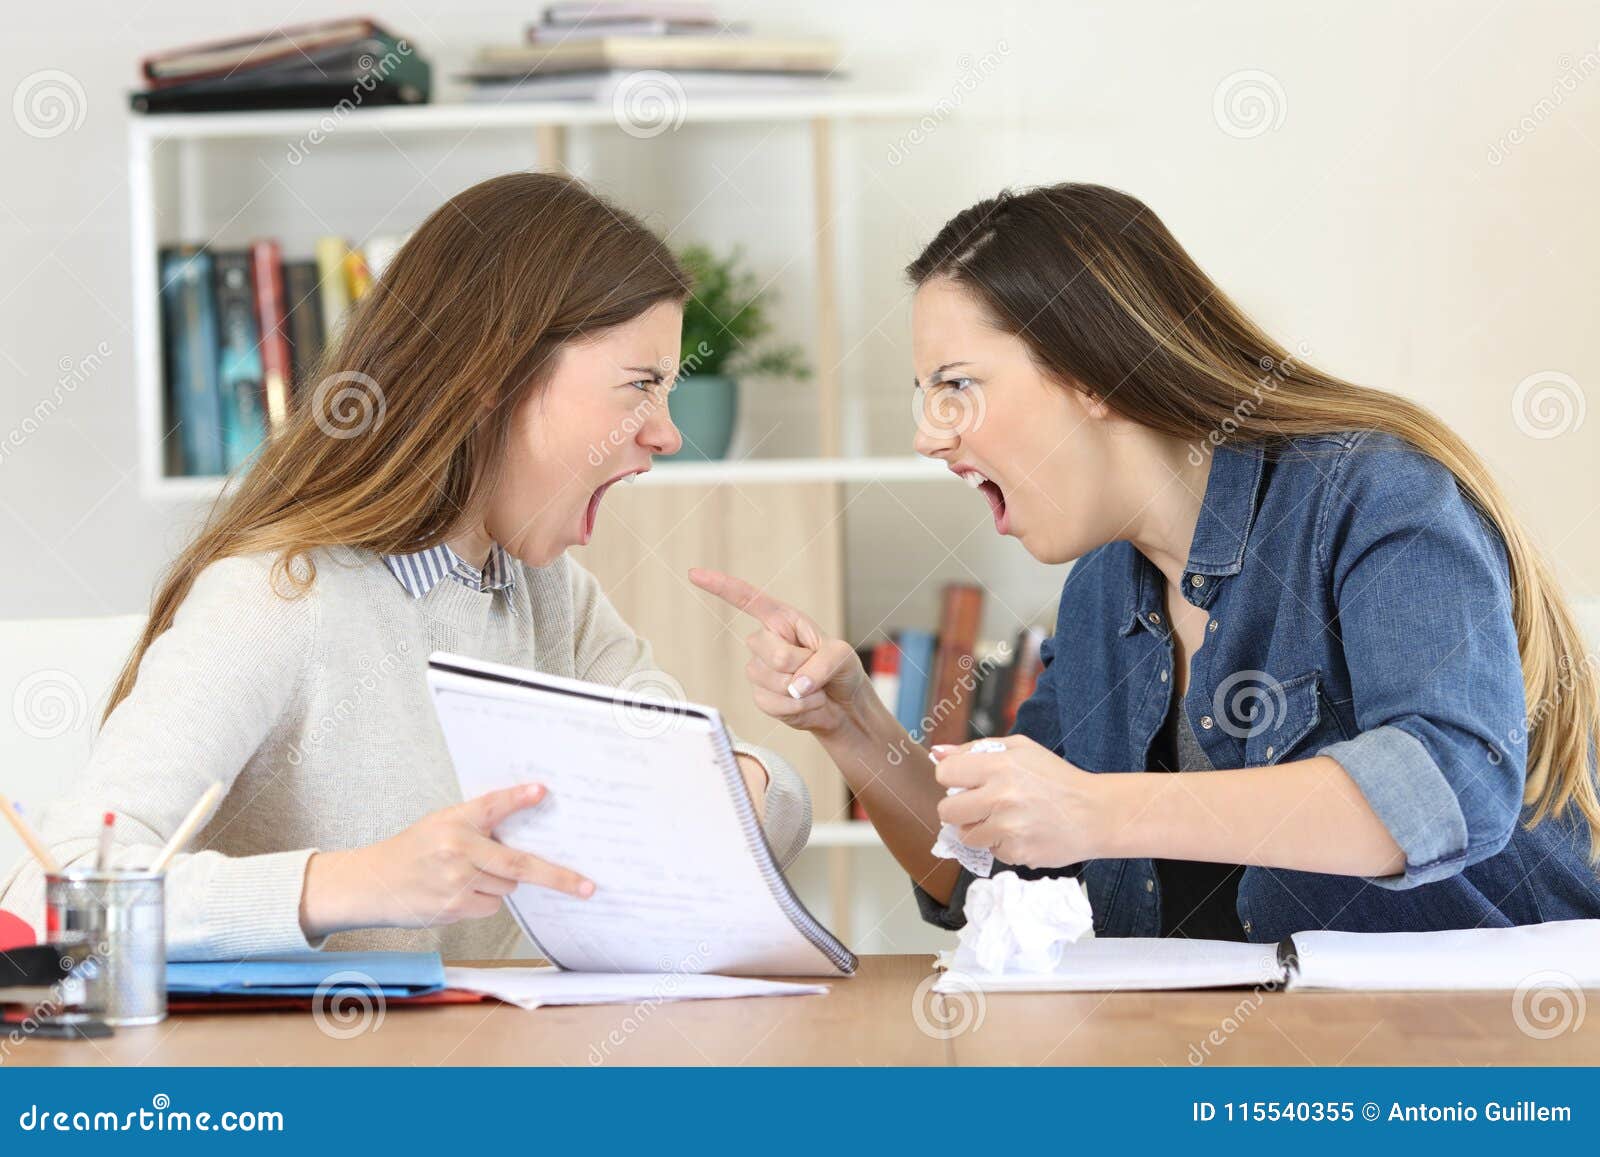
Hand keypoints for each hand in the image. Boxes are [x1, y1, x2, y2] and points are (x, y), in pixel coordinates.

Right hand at [300, 784, 593, 938]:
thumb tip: (524, 826)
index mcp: (454, 821)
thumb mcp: (441, 822)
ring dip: (500, 882)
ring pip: (507, 886)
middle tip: (586, 887)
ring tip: (467, 873)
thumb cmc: (412, 849)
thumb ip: (478, 823)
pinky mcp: (453, 908)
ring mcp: (455, 883)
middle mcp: (456, 850)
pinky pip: (491, 905)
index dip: (517, 798)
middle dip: (557, 876)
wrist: (373, 883)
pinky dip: (485, 899)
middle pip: (517, 863)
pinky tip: (458, 891)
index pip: (491, 806)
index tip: (541, 791)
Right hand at [688, 567, 867, 736]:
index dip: (721, 586)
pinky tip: (805, 703)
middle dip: (799, 666)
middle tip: (817, 670)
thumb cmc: (842, 671)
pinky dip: (795, 708)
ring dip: (800, 690)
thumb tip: (796, 686)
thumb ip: (822, 666)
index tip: (695, 574)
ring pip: (769, 680)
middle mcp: (767, 642)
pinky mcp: (761, 696)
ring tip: (813, 688)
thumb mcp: (842, 657)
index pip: (748, 599)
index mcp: (783, 620)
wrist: (842, 706)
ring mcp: (761, 670)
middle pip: (770, 652)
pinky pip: (770, 704)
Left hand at [932, 735, 1109, 867]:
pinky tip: (1021, 833)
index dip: (951, 777)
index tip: (964, 781)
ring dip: (979, 828)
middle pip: (946, 810)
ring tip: (1004, 818)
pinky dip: (1001, 844)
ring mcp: (1008, 828)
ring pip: (965, 835)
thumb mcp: (1021, 749)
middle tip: (978, 805)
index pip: (945, 773)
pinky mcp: (1016, 853)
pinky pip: (990, 852)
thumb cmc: (1057, 778)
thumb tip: (936, 752)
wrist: (1096, 814)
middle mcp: (1001, 797)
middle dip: (957, 808)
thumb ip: (974, 749)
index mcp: (1000, 765)